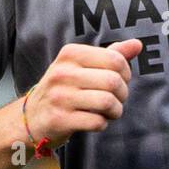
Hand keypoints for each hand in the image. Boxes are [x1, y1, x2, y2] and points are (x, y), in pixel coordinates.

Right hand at [24, 40, 143, 149]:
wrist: (31, 117)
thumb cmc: (63, 88)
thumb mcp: (82, 66)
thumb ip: (111, 55)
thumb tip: (137, 44)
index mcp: (70, 54)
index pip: (114, 59)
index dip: (126, 72)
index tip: (120, 80)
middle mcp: (62, 73)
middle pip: (113, 81)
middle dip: (123, 94)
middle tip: (117, 98)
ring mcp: (59, 97)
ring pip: (107, 102)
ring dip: (115, 110)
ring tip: (110, 111)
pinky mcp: (59, 119)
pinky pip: (97, 122)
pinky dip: (103, 123)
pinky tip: (96, 120)